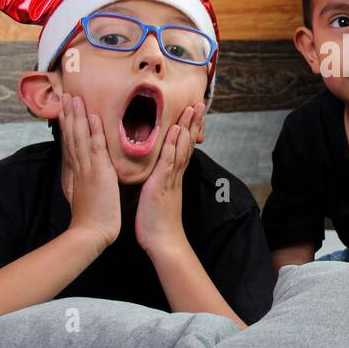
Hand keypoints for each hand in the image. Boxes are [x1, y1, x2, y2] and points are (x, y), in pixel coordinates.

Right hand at [58, 92, 120, 250]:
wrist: (90, 233)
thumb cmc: (92, 219)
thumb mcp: (84, 195)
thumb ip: (82, 182)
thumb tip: (80, 174)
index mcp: (75, 172)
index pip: (70, 144)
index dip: (67, 126)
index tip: (64, 110)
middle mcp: (78, 167)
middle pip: (71, 136)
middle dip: (69, 115)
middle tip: (66, 95)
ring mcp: (87, 169)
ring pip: (80, 137)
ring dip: (77, 116)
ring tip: (75, 98)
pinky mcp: (98, 173)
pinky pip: (95, 148)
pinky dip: (93, 131)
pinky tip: (92, 116)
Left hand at [134, 103, 204, 255]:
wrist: (164, 243)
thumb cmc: (156, 225)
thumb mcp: (156, 198)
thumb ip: (156, 184)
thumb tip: (150, 175)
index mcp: (172, 177)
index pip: (182, 149)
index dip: (187, 131)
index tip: (191, 115)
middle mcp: (175, 175)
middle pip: (186, 144)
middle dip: (193, 123)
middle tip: (198, 104)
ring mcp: (170, 179)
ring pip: (181, 148)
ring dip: (187, 127)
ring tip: (192, 109)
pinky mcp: (162, 184)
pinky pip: (169, 160)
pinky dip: (174, 144)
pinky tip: (177, 130)